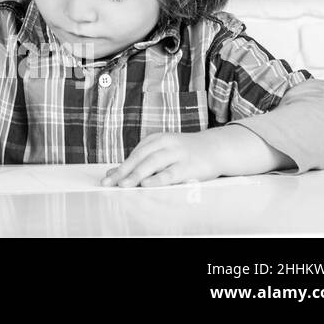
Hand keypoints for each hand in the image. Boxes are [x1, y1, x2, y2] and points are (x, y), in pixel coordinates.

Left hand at [103, 130, 222, 187]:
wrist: (216, 148)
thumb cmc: (184, 153)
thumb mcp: (162, 152)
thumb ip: (140, 162)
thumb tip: (114, 173)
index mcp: (156, 139)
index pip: (135, 154)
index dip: (120, 167)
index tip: (108, 179)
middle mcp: (165, 144)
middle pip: (140, 157)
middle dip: (124, 171)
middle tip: (110, 183)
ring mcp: (177, 153)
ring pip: (153, 163)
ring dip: (137, 174)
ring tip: (124, 184)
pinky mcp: (190, 165)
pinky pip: (171, 173)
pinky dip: (158, 178)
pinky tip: (147, 184)